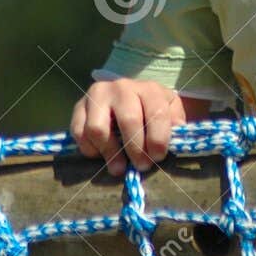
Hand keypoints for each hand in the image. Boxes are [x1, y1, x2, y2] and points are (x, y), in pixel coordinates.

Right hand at [70, 79, 187, 176]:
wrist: (125, 96)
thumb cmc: (150, 108)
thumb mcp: (169, 110)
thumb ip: (175, 121)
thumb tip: (177, 134)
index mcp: (148, 89)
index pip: (156, 113)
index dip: (158, 139)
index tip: (158, 157)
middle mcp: (121, 87)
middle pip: (128, 121)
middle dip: (136, 149)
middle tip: (141, 166)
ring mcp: (97, 96)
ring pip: (98, 128)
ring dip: (110, 153)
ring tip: (119, 167)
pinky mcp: (79, 107)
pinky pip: (79, 133)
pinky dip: (90, 149)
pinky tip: (102, 154)